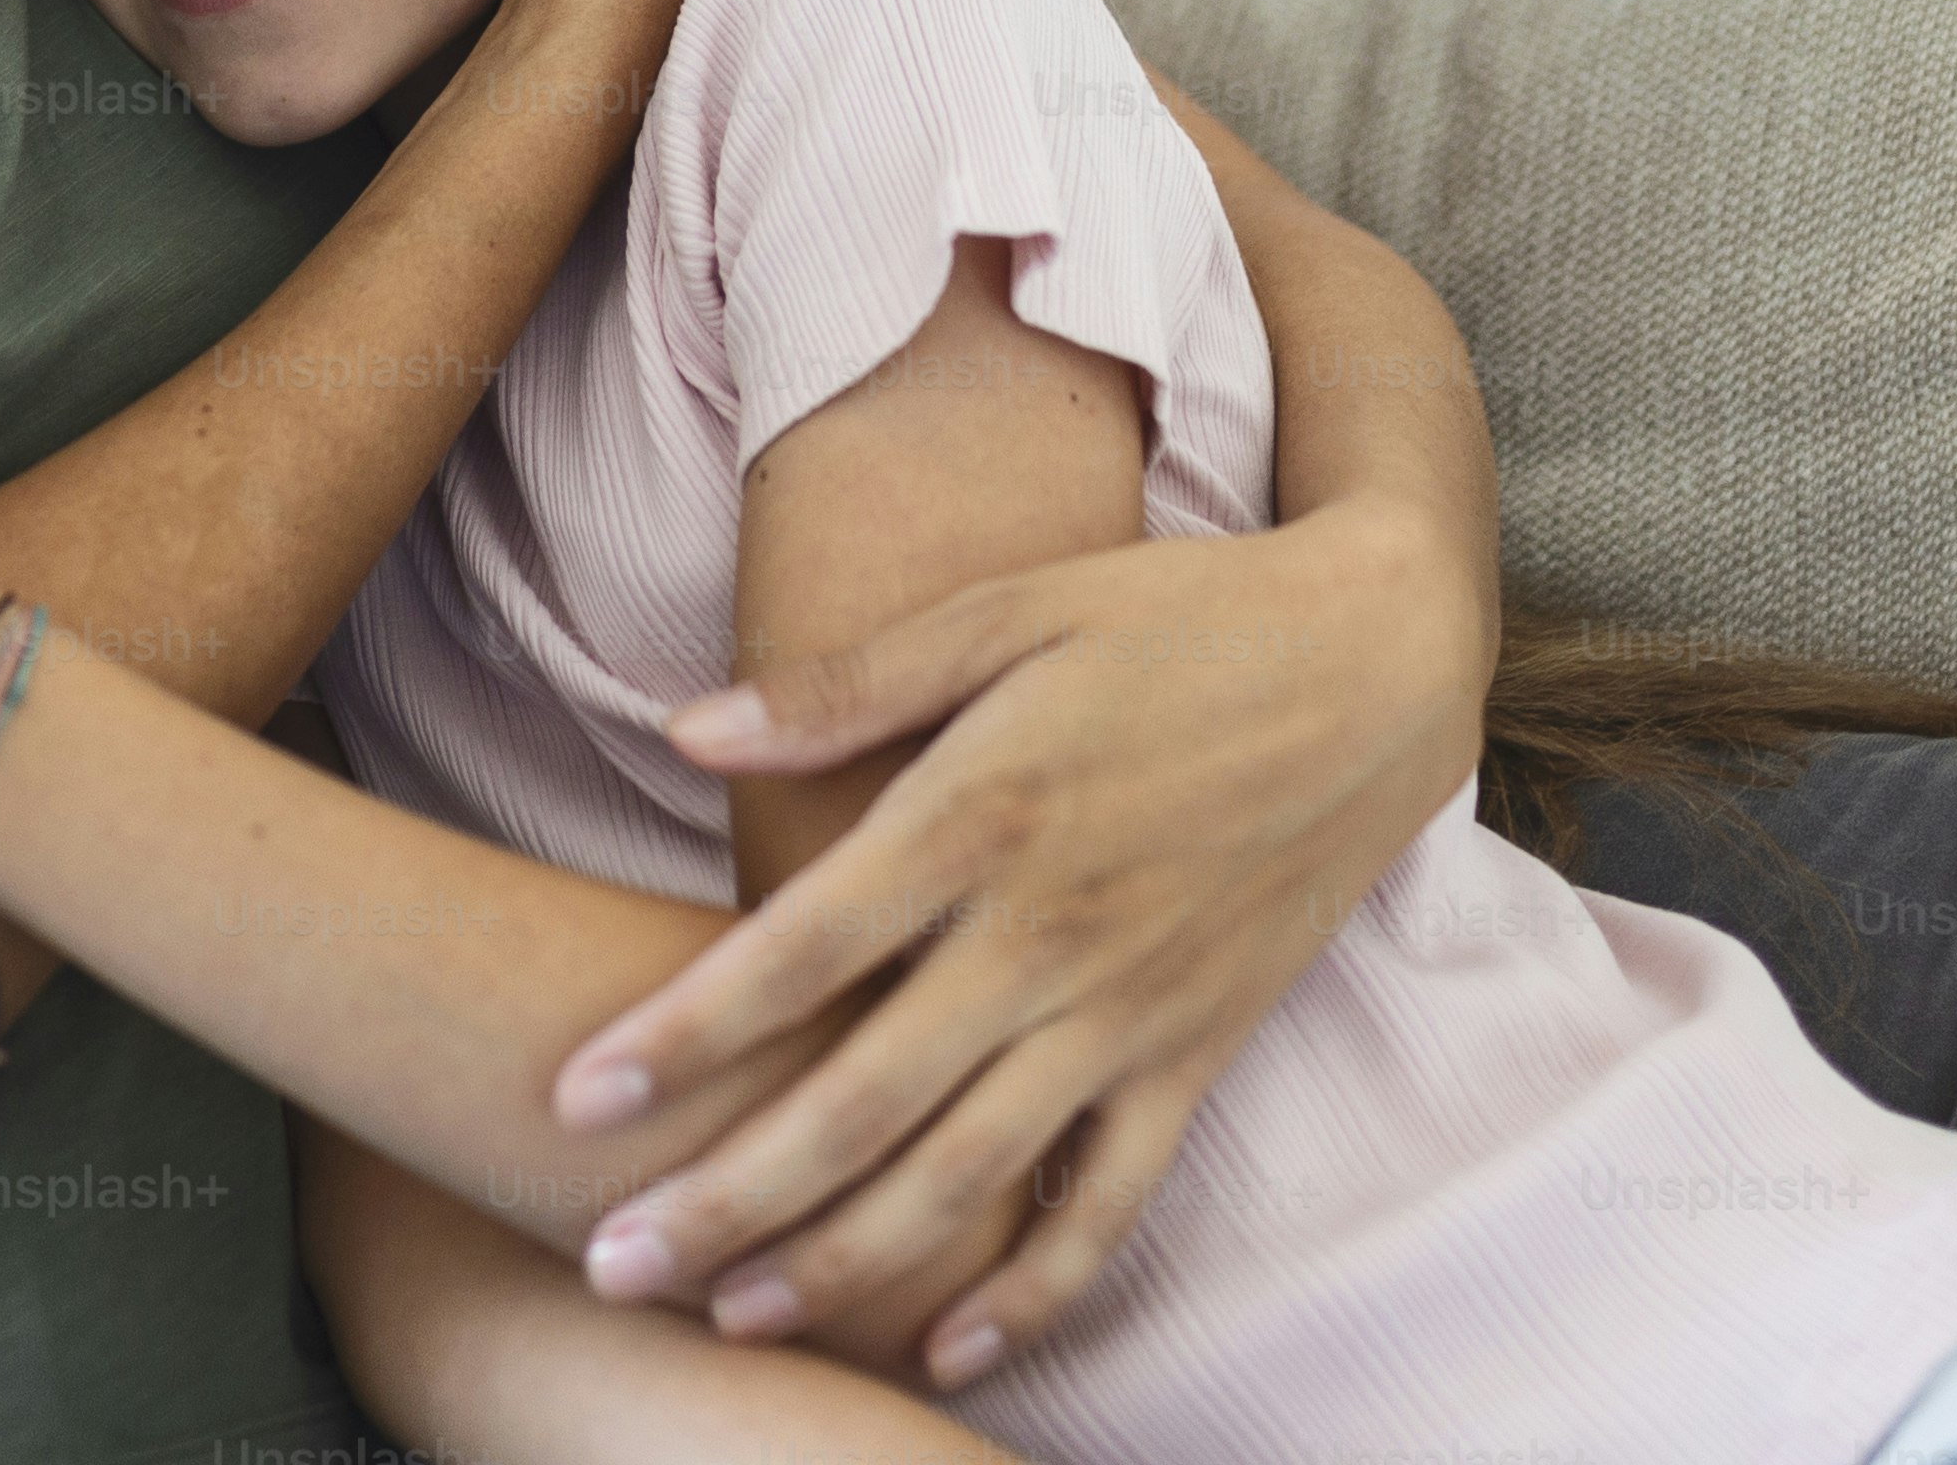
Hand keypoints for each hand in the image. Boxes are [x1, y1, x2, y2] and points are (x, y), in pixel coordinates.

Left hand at [563, 502, 1493, 1386]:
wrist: (1383, 664)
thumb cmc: (1180, 617)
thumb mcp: (1012, 608)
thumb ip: (846, 683)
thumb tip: (684, 730)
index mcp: (984, 813)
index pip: (800, 950)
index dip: (682, 1030)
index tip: (573, 1095)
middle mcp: (1047, 935)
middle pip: (861, 1099)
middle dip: (726, 1195)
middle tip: (610, 1262)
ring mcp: (1130, 1010)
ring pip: (966, 1175)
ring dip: (844, 1260)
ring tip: (729, 1316)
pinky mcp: (1201, 1052)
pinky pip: (1112, 1201)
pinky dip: (1038, 1289)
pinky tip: (953, 1348)